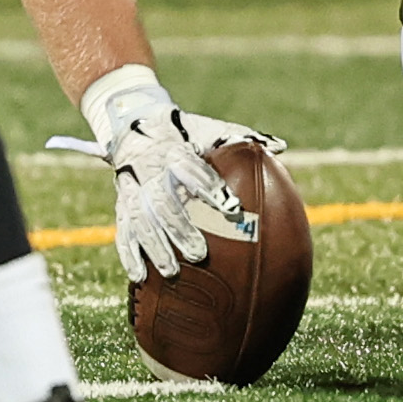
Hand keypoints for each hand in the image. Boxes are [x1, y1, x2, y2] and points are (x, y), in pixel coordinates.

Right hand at [102, 102, 255, 277]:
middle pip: (162, 200)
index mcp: (174, 151)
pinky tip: (139, 276)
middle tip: (200, 253)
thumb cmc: (183, 134)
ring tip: (171, 271)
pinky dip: (129, 253)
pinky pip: (122, 229)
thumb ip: (239, 138)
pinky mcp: (122, 203)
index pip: (191, 168)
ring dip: (154, 246)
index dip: (209, 187)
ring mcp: (132, 188)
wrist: (135, 125)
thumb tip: (279, 147)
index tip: (232, 207)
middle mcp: (150, 170)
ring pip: (140, 218)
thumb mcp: (207, 130)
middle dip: (179, 228)